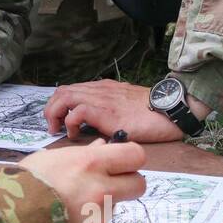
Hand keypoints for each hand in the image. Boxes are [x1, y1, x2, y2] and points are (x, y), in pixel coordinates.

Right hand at [18, 140, 146, 222]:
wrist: (4, 220)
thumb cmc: (21, 184)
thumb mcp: (49, 159)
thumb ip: (81, 154)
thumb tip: (102, 146)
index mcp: (90, 164)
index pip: (134, 155)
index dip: (130, 158)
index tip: (121, 163)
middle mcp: (101, 191)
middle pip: (139, 184)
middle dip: (127, 184)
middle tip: (109, 185)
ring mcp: (99, 219)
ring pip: (115, 209)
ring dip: (100, 207)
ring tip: (69, 208)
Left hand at [43, 79, 208, 143]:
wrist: (171, 109)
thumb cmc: (154, 112)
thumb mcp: (127, 105)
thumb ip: (111, 108)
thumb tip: (97, 123)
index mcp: (103, 88)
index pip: (71, 88)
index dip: (58, 103)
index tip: (57, 118)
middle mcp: (100, 90)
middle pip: (62, 91)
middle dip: (51, 108)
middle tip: (52, 126)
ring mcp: (102, 99)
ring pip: (65, 97)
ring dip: (55, 114)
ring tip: (57, 130)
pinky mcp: (107, 112)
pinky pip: (78, 111)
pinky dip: (70, 122)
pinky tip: (74, 134)